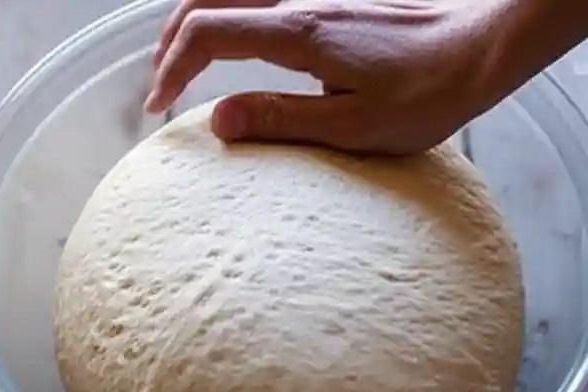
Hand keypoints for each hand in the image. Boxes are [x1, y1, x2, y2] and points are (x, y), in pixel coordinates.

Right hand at [145, 0, 587, 153]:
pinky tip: (233, 43)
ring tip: (181, 62)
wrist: (485, 47)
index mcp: (298, 33)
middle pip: (206, 2)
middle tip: (161, 86)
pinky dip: (226, 15)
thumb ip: (280, 120)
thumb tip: (217, 119)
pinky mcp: (330, 3)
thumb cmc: (429, 92)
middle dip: (170, 42)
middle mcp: (299, 4)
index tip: (159, 106)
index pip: (207, 33)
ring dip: (194, 22)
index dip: (171, 67)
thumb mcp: (355, 126)